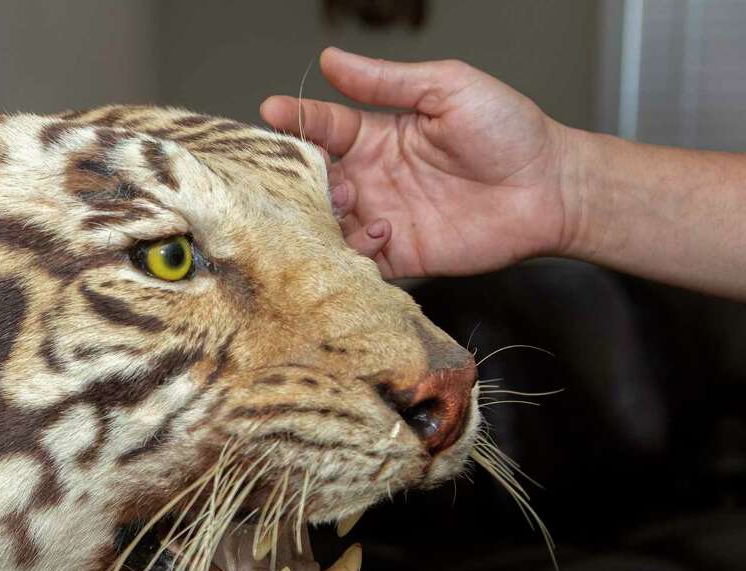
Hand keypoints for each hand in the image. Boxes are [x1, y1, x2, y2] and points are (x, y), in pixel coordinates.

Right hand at [262, 48, 574, 280]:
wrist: (551, 188)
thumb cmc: (509, 130)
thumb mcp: (446, 88)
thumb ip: (386, 81)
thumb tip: (330, 59)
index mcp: (379, 136)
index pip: (324, 129)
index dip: (296, 120)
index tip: (270, 111)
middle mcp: (374, 179)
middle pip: (315, 182)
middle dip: (302, 179)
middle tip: (310, 175)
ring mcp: (384, 218)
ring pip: (328, 223)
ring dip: (324, 215)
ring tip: (346, 201)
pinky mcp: (401, 255)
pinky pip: (358, 260)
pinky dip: (353, 250)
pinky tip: (380, 230)